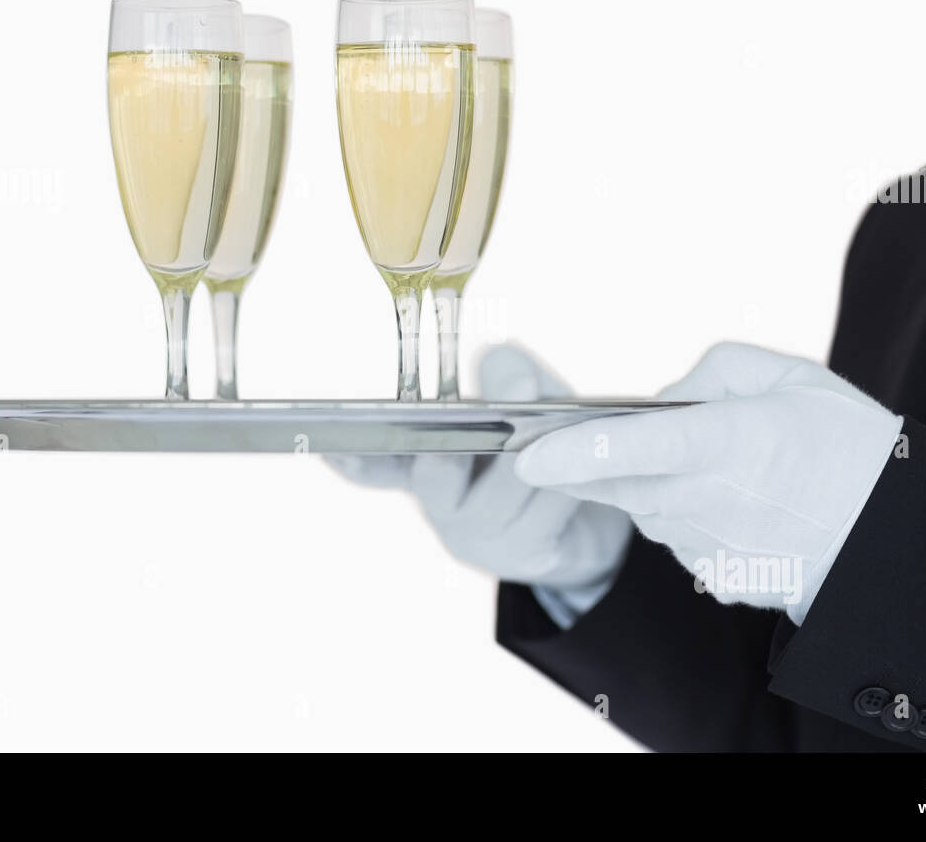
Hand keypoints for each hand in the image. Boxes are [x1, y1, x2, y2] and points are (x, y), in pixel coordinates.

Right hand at [326, 345, 632, 606]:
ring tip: (569, 421)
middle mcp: (439, 503)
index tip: (329, 449)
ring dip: (541, 453)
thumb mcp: (529, 397)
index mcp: (424, 463)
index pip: (376, 464)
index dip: (352, 459)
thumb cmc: (546, 444)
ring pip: (504, 486)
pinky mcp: (521, 556)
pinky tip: (586, 471)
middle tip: (503, 408)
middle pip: (435, 474)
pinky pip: (545, 513)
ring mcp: (476, 536)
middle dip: (464, 441)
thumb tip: (505, 369)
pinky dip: (569, 483)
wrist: (596, 519)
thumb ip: (510, 374)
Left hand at [513, 342, 903, 623]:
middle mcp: (715, 499)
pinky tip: (727, 503)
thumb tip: (657, 402)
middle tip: (582, 441)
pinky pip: (671, 536)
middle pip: (620, 481)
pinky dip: (680, 515)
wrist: (890, 537)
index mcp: (733, 441)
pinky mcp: (713, 575)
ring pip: (642, 507)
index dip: (577, 453)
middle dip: (590, 462)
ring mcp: (712, 546)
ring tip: (711, 466)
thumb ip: (712, 373)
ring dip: (649, 484)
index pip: (640, 448)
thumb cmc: (845, 445)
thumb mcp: (791, 377)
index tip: (528, 457)